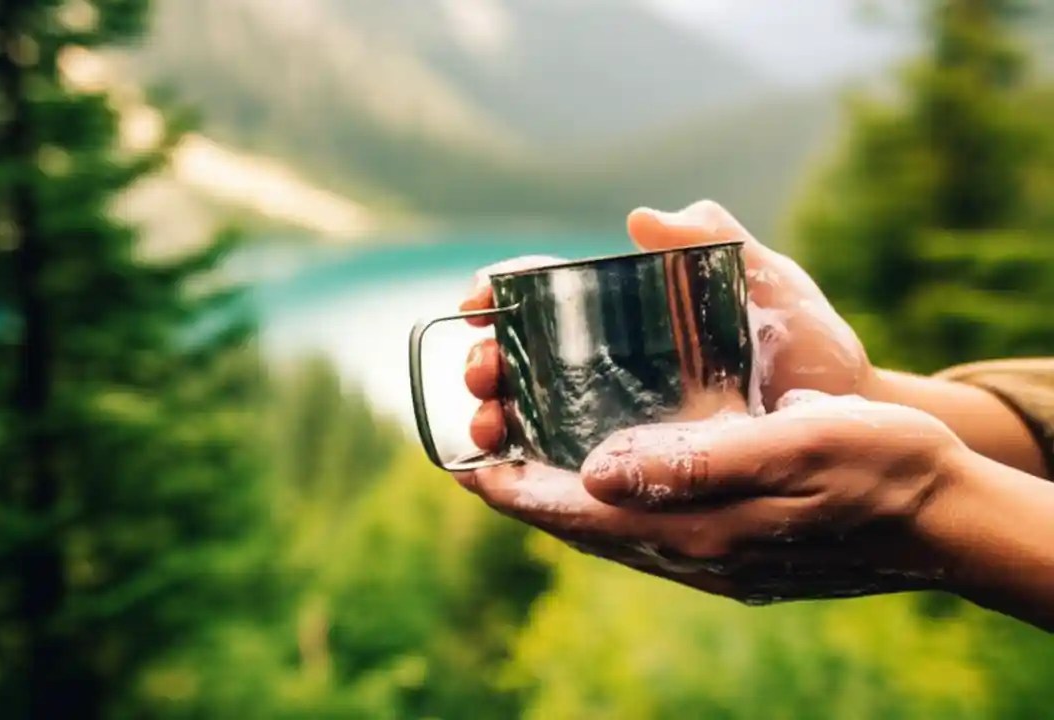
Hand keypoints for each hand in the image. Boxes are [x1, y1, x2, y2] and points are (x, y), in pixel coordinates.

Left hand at [453, 391, 967, 604]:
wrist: (940, 517)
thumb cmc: (875, 468)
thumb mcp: (792, 446)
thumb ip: (693, 462)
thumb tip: (595, 470)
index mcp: (695, 529)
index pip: (575, 515)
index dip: (511, 490)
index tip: (461, 463)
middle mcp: (690, 552)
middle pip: (578, 524)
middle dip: (522, 485)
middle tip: (482, 435)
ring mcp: (709, 558)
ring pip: (607, 529)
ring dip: (558, 493)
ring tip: (520, 450)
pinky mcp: (728, 550)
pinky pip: (642, 529)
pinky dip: (604, 500)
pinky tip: (600, 471)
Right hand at [461, 200, 873, 451]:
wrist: (857, 425)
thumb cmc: (813, 347)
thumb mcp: (770, 282)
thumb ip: (716, 241)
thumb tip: (642, 217)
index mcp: (632, 314)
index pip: (547, 294)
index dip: (502, 293)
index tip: (479, 300)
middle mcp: (614, 367)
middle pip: (523, 359)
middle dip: (487, 362)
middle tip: (485, 372)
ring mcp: (620, 421)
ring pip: (532, 417)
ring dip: (494, 417)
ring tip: (489, 425)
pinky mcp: (634, 471)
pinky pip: (568, 471)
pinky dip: (527, 473)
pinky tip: (506, 475)